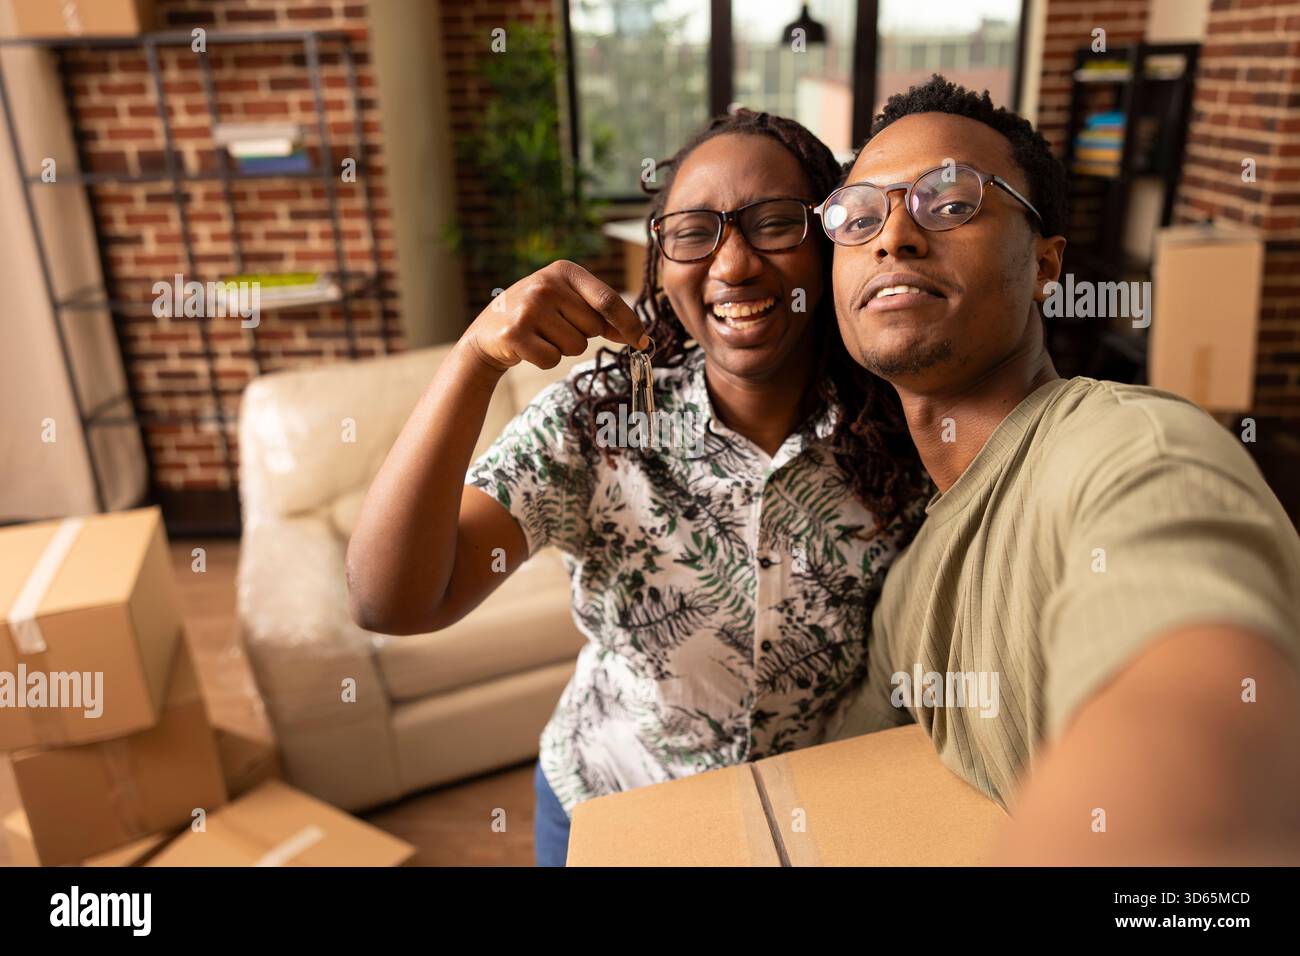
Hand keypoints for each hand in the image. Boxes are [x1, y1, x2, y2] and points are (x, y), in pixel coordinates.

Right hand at [463, 260, 649, 372]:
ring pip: (574, 347)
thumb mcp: (567, 303)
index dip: (628, 323)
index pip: (607, 299)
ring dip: (562, 348)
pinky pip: (552, 360)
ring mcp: (528, 308)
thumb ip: (601, 314)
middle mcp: (546, 285)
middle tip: (556, 327)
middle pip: (593, 328)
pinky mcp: (514, 334)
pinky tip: (529, 346)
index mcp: (564, 271)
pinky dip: (545, 359)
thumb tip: (640, 336)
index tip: (642, 340)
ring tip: (541, 335)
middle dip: (582, 335)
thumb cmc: (538, 315)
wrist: (488, 330)